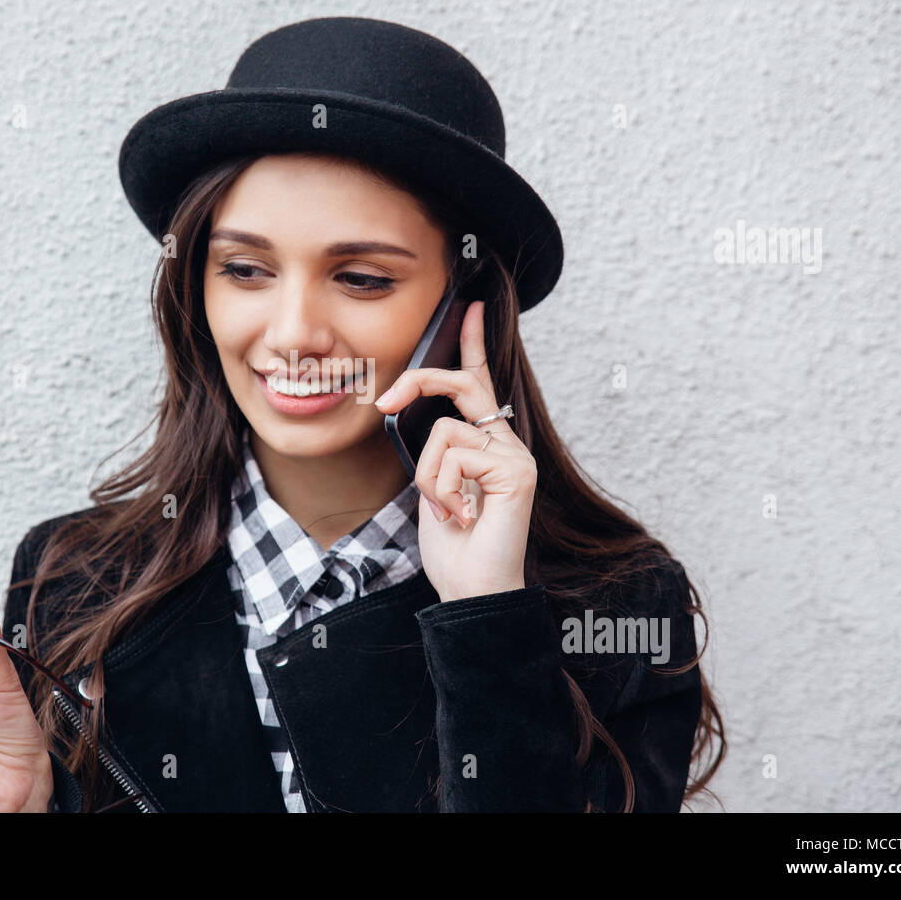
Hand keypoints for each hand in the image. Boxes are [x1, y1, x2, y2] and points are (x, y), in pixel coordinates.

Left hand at [374, 300, 535, 602]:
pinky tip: (461, 517)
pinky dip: (441, 490)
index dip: (472, 345)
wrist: (472, 591)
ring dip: (428, 478)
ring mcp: (515, 456)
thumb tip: (409, 417)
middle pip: (460, 385)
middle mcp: (507, 444)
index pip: (479, 384)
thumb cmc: (452, 548)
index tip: (470, 308)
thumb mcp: (432, 488)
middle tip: (385, 401)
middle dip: (417, 383)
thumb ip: (433, 453)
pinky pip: (452, 455)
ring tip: (447, 512)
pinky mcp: (515, 470)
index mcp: (487, 445)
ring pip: (443, 433)